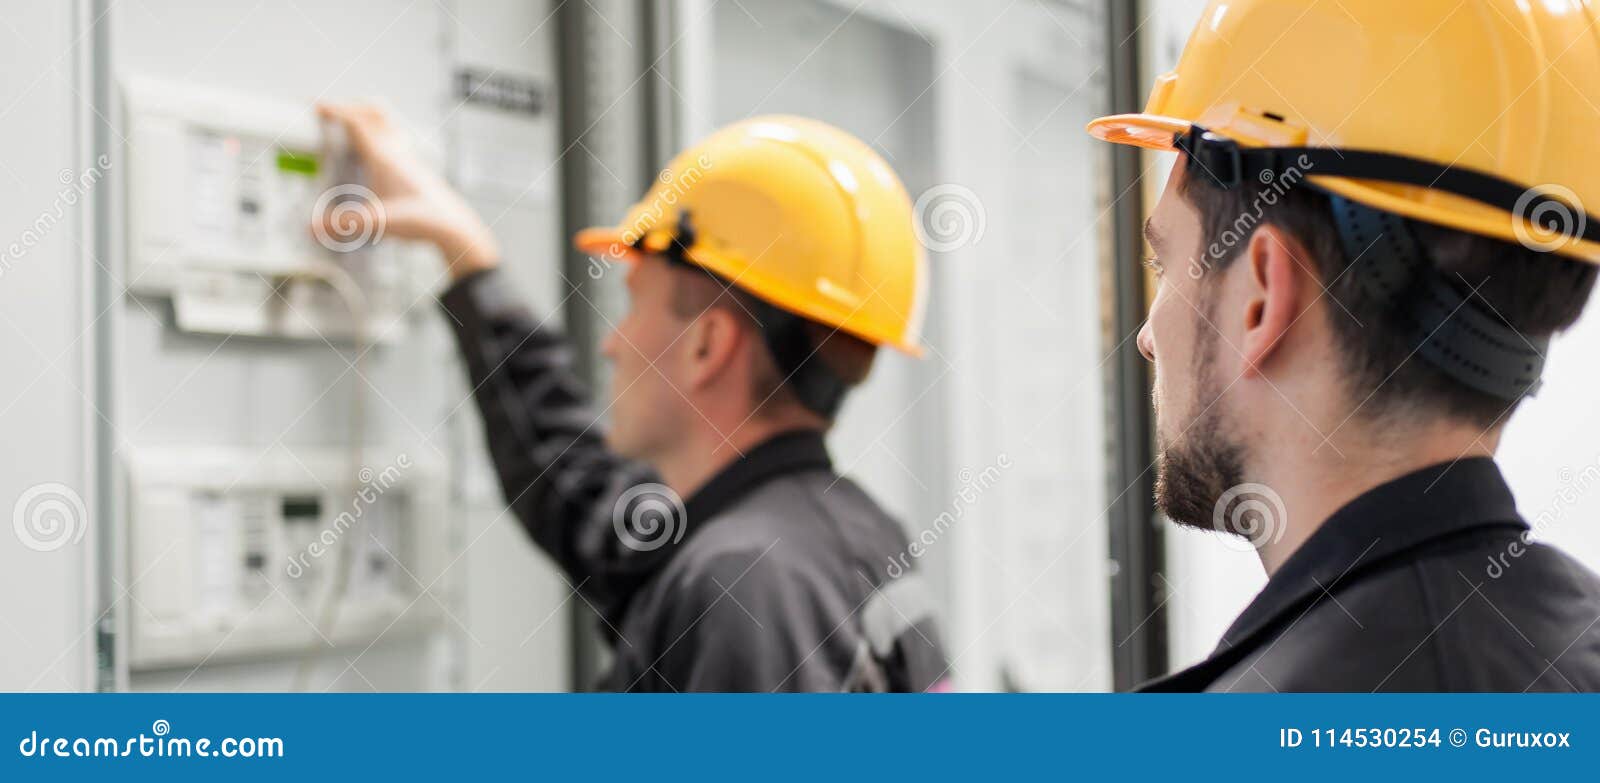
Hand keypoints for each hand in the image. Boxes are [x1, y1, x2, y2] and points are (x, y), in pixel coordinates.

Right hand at [314, 102, 500, 278]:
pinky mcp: (415, 166)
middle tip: (332, 112)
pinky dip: (380, 134)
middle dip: (351, 106)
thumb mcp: (378, 221)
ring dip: (368, 116)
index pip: (357, 121)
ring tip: (350, 125)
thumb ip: (344, 223)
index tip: (316, 105)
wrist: (452, 225)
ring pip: (387, 122)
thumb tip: (312, 227)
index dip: (335, 110)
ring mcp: (408, 156)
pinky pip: (395, 138)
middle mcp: (396, 150)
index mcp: (383, 157)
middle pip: (374, 111)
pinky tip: (374, 153)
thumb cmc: (421, 219)